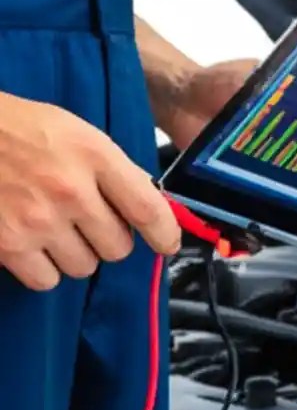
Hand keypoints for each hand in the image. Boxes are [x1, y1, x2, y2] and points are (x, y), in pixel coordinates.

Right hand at [0, 93, 181, 289]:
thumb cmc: (17, 130)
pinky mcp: (8, 244)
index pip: (148, 208)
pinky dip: (43, 269)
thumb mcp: (74, 133)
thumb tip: (151, 208)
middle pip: (118, 247)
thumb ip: (113, 170)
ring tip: (54, 229)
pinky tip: (32, 244)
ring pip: (85, 267)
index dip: (165, 234)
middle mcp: (70, 189)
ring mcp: (38, 219)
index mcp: (92, 155)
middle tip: (86, 223)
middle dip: (108, 240)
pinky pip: (48, 280)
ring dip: (75, 255)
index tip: (167, 244)